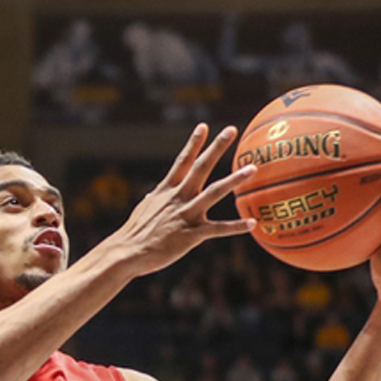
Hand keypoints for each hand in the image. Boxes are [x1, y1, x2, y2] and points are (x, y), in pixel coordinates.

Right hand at [102, 124, 256, 277]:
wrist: (128, 253)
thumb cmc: (135, 233)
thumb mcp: (144, 210)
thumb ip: (153, 201)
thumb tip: (152, 196)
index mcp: (167, 190)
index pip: (182, 161)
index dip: (194, 143)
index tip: (204, 126)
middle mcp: (178, 198)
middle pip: (201, 167)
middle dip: (216, 147)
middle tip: (231, 129)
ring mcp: (186, 215)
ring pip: (214, 193)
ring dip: (234, 180)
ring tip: (252, 168)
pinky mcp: (191, 235)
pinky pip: (218, 229)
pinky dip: (236, 227)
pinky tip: (253, 223)